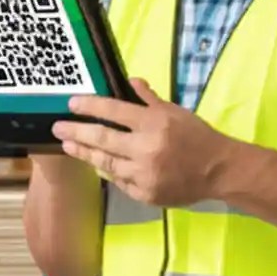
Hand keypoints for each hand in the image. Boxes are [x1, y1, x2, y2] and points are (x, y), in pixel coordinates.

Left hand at [52, 78, 231, 206]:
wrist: (218, 170)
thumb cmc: (197, 136)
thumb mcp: (176, 111)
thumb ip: (149, 99)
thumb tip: (129, 81)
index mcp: (154, 123)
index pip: (114, 111)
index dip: (90, 106)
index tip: (71, 103)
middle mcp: (146, 148)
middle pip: (103, 139)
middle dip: (77, 131)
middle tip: (58, 127)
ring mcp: (144, 174)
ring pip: (106, 163)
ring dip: (85, 153)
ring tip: (68, 145)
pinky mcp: (146, 194)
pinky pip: (120, 181)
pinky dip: (108, 171)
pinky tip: (95, 164)